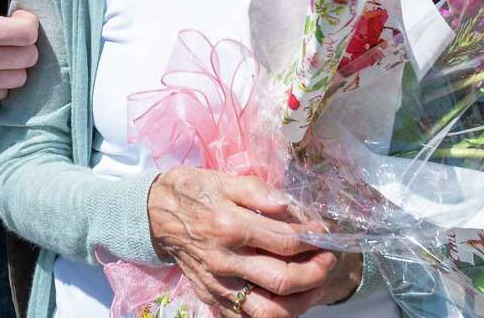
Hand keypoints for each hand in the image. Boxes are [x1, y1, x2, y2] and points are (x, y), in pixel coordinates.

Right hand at [0, 0, 38, 100]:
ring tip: (5, 52)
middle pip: (29, 57)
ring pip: (20, 78)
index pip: (28, 34)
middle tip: (13, 35)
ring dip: (18, 65)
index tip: (18, 17)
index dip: (29, 23)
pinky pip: (2, 93)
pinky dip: (3, 81)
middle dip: (26, 43)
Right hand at [147, 167, 362, 316]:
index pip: (284, 241)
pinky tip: (288, 298)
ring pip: (268, 311)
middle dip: (315, 272)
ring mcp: (218, 284)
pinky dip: (274, 314)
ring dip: (301, 302)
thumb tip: (291, 206)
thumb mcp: (224, 179)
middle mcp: (224, 260)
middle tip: (328, 260)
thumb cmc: (193, 192)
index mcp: (229, 226)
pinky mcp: (212, 297)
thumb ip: (259, 192)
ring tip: (315, 285)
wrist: (154, 213)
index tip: (323, 233)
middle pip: (282, 280)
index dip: (312, 239)